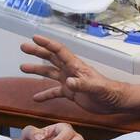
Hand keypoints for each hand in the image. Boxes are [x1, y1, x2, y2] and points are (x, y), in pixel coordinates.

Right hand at [20, 35, 139, 114]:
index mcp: (76, 66)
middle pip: (51, 58)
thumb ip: (83, 84)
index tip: (35, 37)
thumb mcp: (97, 88)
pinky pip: (55, 92)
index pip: (60, 51)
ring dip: (37, 70)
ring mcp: (70, 81)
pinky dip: (45, 94)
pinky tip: (35, 98)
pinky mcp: (71, 93)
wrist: (116, 102)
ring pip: (50, 73)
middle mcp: (71, 71)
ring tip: (22, 67)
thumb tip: (68, 81)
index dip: (47, 44)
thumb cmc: (109, 92)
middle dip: (38, 52)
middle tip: (23, 47)